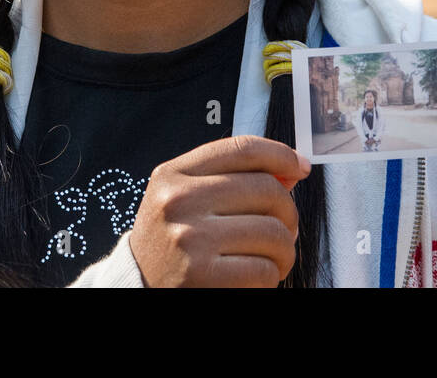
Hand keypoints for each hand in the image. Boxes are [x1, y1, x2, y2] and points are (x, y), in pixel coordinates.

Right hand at [129, 135, 310, 286]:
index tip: (300, 167)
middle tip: (284, 229)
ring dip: (284, 250)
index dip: (281, 155)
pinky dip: (271, 277)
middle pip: (267, 189)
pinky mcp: (202, 276)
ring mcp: (189, 238)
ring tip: (272, 257)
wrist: (137, 288)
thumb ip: (232, 180)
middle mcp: (178, 201)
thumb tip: (292, 169)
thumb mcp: (187, 200)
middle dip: (288, 212)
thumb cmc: (171, 243)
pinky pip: (264, 269)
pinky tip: (257, 278)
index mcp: (173, 175)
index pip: (242, 149)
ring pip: (273, 232)